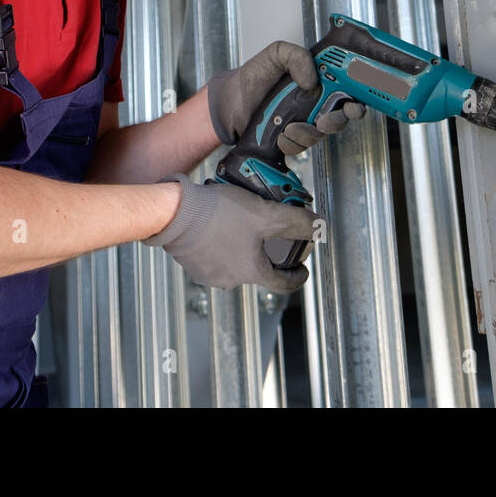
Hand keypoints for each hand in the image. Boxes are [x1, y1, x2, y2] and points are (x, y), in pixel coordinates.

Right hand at [143, 174, 318, 291]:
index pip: (282, 284)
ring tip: (243, 221)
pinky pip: (213, 254)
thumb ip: (297, 222)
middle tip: (270, 232)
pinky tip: (220, 223)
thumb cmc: (218, 216)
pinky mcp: (191, 261)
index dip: (297, 276)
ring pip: (234, 260)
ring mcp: (207, 273)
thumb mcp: (266, 214)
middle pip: (257, 268)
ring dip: (242, 245)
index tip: (302, 269)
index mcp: (250, 272)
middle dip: (267, 251)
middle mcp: (229, 279)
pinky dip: (221, 242)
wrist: (175, 212)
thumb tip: (320, 227)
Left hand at [206, 40, 365, 153]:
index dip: (356, 99)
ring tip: (288, 126)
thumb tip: (312, 79)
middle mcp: (314, 102)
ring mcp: (304, 122)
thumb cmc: (251, 79)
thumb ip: (296, 57)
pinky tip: (280, 135)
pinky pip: (303, 147)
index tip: (352, 105)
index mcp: (316, 80)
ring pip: (321, 134)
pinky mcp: (293, 139)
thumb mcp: (275, 55)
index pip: (347, 89)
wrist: (228, 106)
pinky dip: (292, 143)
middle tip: (322, 120)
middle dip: (335, 121)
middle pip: (341, 116)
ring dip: (306, 133)